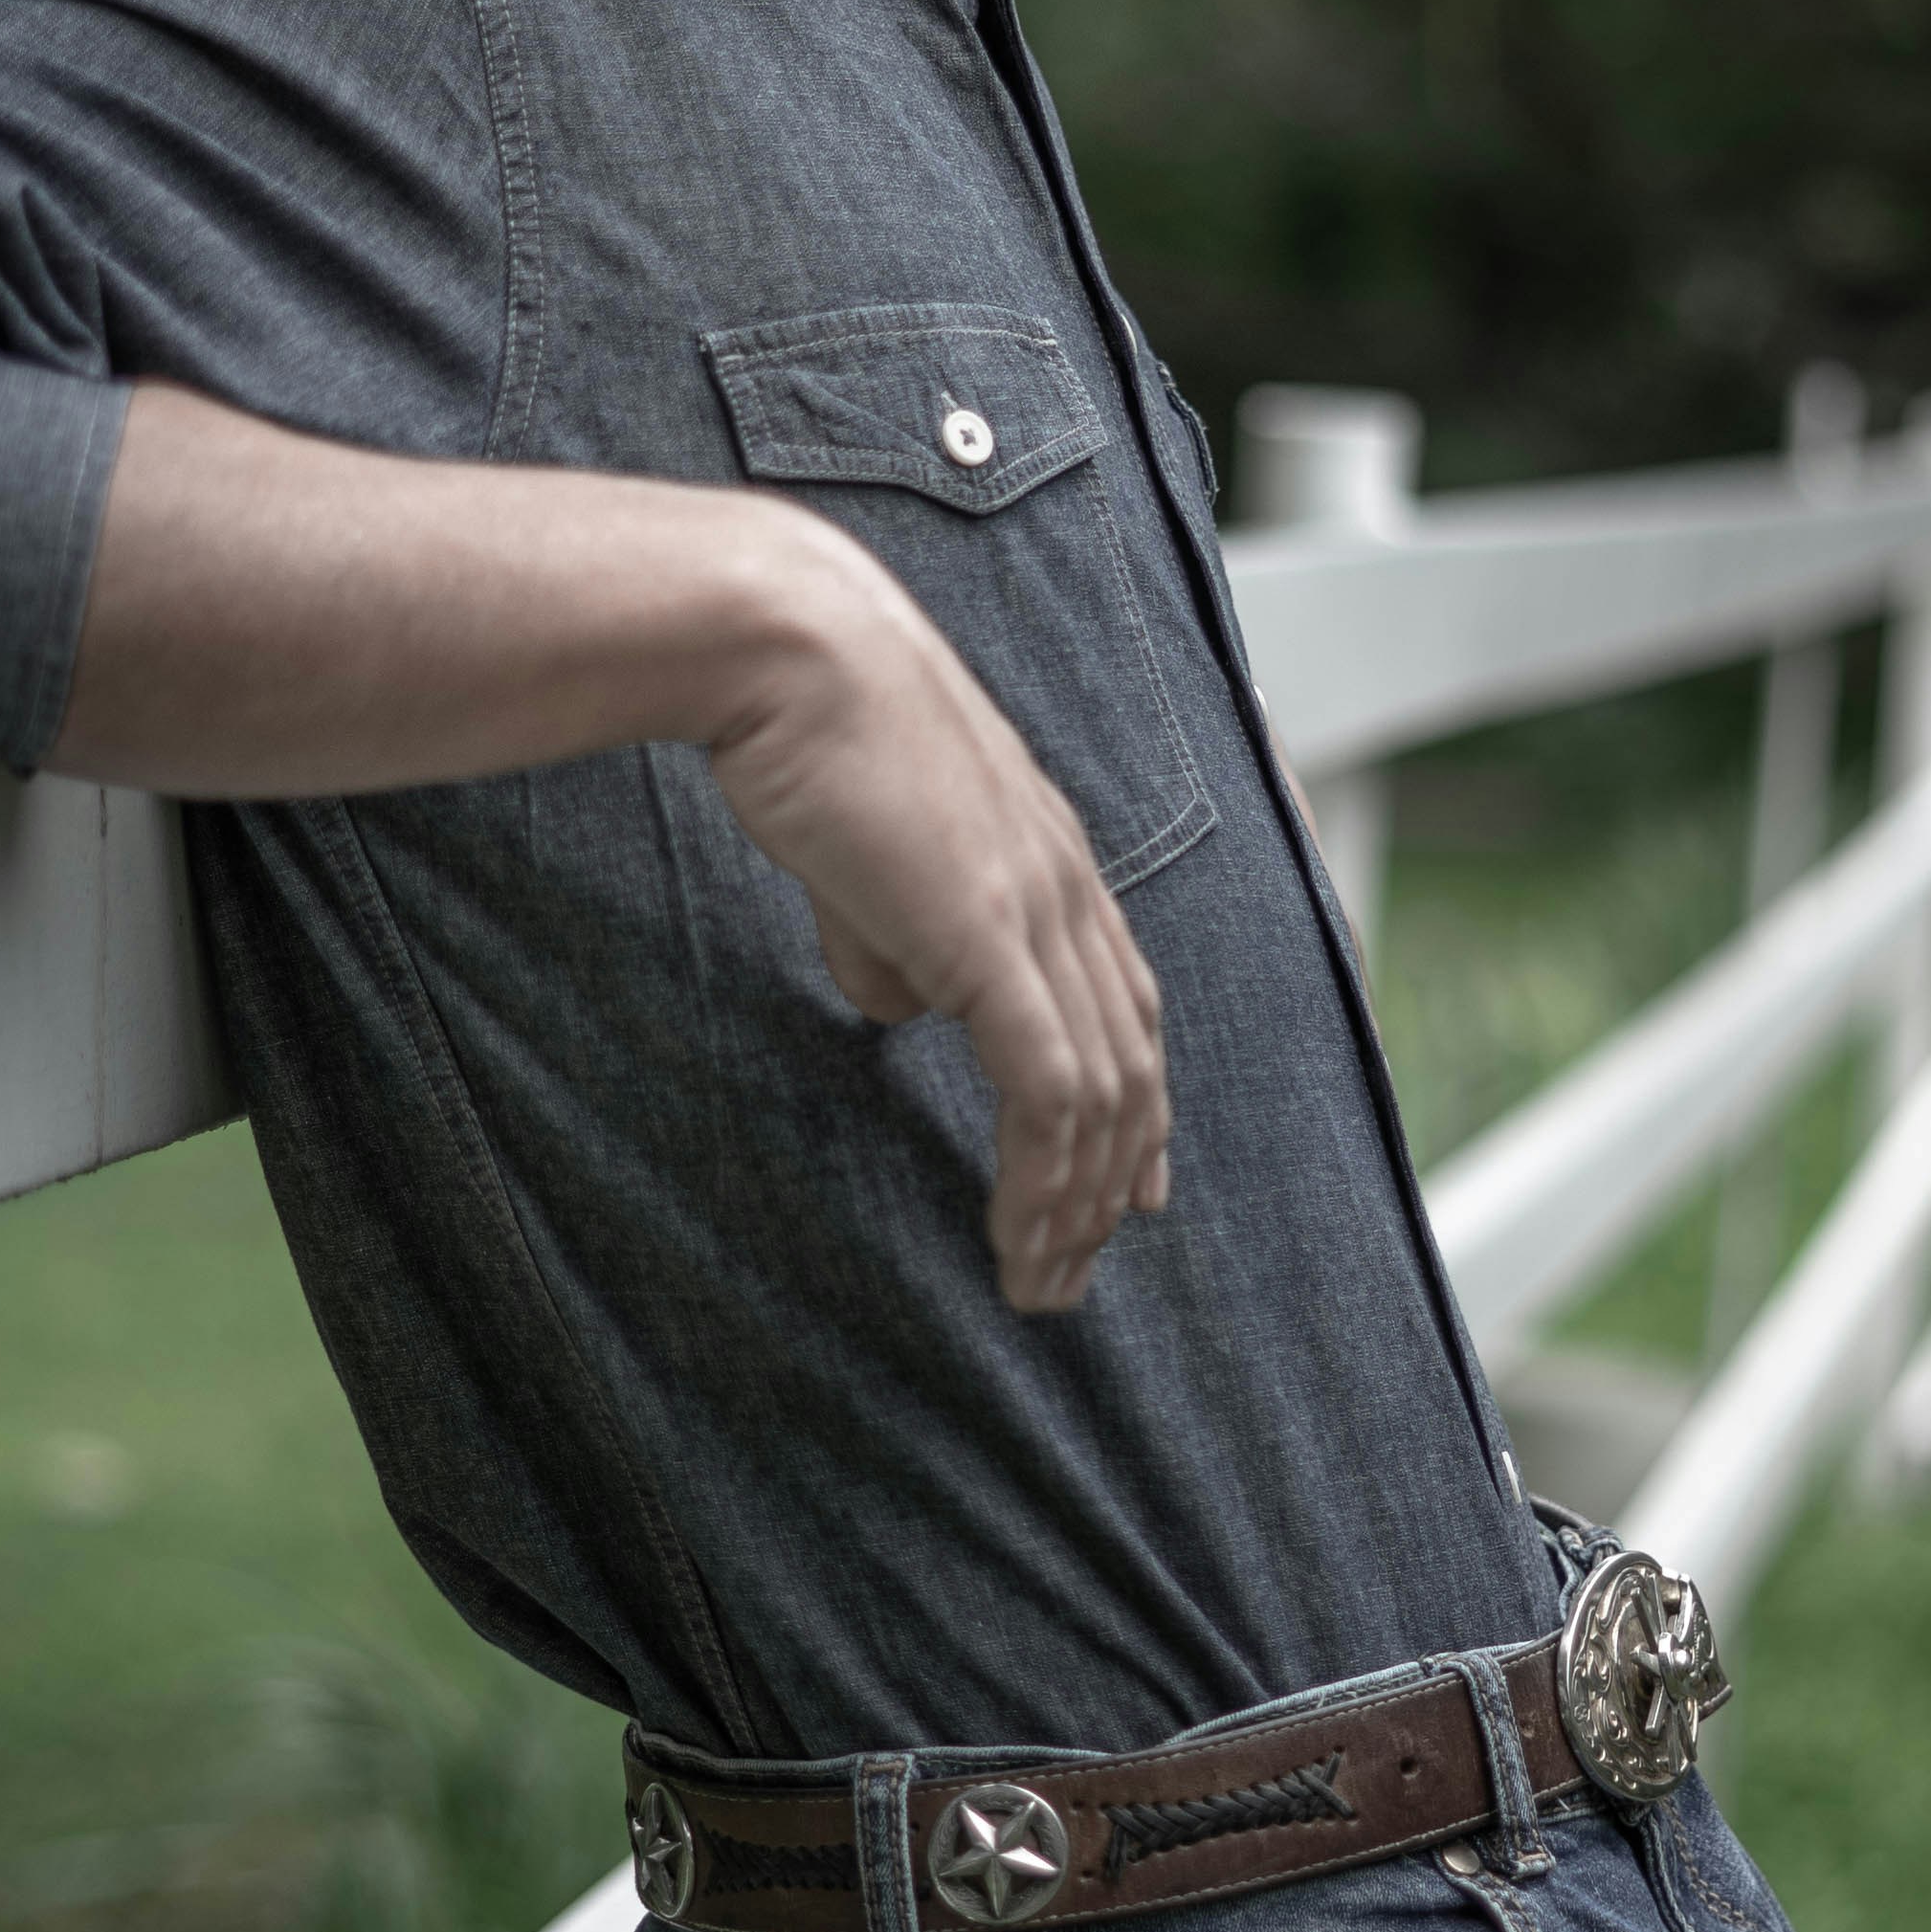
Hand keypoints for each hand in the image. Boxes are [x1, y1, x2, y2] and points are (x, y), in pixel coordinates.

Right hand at [705, 514, 1170, 1314]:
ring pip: (1103, 1097)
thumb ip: (898, 941)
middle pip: (1133, 1070)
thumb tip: (899, 1008)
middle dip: (1111, 1187)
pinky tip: (1017, 1232)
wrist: (790, 649)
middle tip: (1073, 1272)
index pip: (1130, 1008)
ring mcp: (1040, 912)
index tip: (1129, 1194)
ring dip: (1074, 1206)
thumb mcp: (867, 861)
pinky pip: (1048, 1088)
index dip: (1139, 1108)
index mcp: (1053, 862)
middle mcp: (1071, 889)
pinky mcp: (991, 936)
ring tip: (1039, 1282)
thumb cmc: (811, 732)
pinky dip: (1043, 1176)